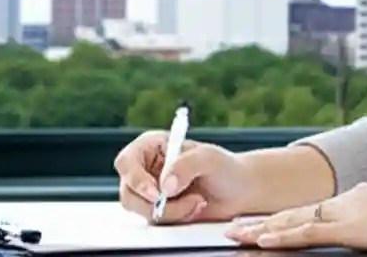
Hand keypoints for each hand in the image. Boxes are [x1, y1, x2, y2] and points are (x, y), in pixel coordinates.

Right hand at [113, 131, 257, 223]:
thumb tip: (166, 185)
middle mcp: (147, 168)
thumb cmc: (225, 167)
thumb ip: (187, 165)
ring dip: (173, 211)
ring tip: (198, 200)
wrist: (239, 190)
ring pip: (142, 210)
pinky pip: (157, 221)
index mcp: (152, 146)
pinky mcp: (159, 210)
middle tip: (187, 201)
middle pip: (129, 192)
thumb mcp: (209, 158)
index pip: (127, 161)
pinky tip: (195, 206)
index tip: (155, 192)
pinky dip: (178, 217)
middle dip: (157, 202)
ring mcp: (151, 191)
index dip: (135, 178)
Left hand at [225, 183, 366, 251]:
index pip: (316, 210)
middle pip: (298, 212)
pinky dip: (283, 236)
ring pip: (295, 220)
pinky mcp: (352, 227)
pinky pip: (308, 233)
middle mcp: (349, 199)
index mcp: (361, 198)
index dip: (288, 218)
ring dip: (262, 229)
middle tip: (236, 227)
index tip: (266, 224)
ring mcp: (349, 211)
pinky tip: (263, 240)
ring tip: (236, 235)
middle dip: (264, 221)